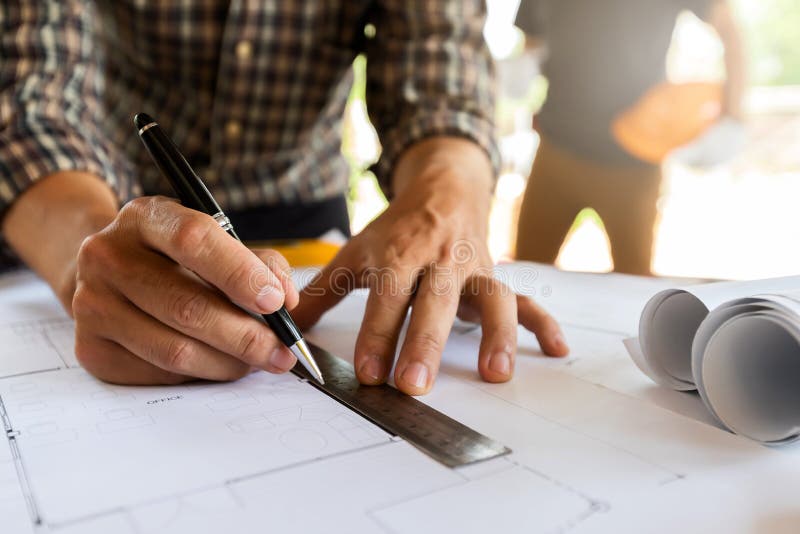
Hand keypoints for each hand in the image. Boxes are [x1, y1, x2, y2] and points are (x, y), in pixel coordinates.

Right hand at [71, 196, 298, 383]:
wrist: (109, 274)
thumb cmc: (176, 258)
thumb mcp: (215, 240)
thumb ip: (259, 262)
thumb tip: (285, 301)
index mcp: (144, 217)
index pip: (193, 240)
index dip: (240, 274)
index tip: (276, 302)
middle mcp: (108, 256)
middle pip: (187, 306)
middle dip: (247, 336)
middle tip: (282, 352)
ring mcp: (92, 304)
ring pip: (175, 350)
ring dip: (228, 363)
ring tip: (258, 361)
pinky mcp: (91, 348)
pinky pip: (159, 373)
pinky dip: (200, 374)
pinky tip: (218, 363)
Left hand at [293, 138, 567, 394]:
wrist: (443, 189)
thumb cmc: (395, 230)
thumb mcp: (355, 253)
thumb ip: (321, 292)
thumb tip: (281, 324)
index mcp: (399, 253)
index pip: (388, 295)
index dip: (377, 333)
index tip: (368, 372)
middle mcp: (439, 259)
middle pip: (435, 302)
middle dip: (426, 343)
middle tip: (414, 385)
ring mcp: (473, 268)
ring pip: (491, 298)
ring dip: (497, 335)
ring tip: (496, 374)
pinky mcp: (497, 277)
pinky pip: (526, 299)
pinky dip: (543, 324)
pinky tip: (555, 350)